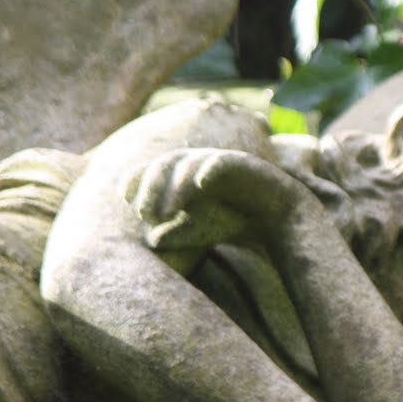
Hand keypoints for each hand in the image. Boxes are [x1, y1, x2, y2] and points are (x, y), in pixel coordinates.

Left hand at [120, 147, 304, 252]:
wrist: (276, 220)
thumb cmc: (231, 221)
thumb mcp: (199, 232)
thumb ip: (176, 234)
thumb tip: (151, 241)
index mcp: (182, 173)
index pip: (153, 169)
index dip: (138, 180)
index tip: (126, 201)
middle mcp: (198, 162)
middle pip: (167, 162)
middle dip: (152, 186)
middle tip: (143, 212)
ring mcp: (221, 161)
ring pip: (192, 161)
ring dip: (175, 185)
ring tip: (167, 211)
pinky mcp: (245, 164)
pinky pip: (224, 161)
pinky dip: (211, 168)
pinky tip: (201, 183)